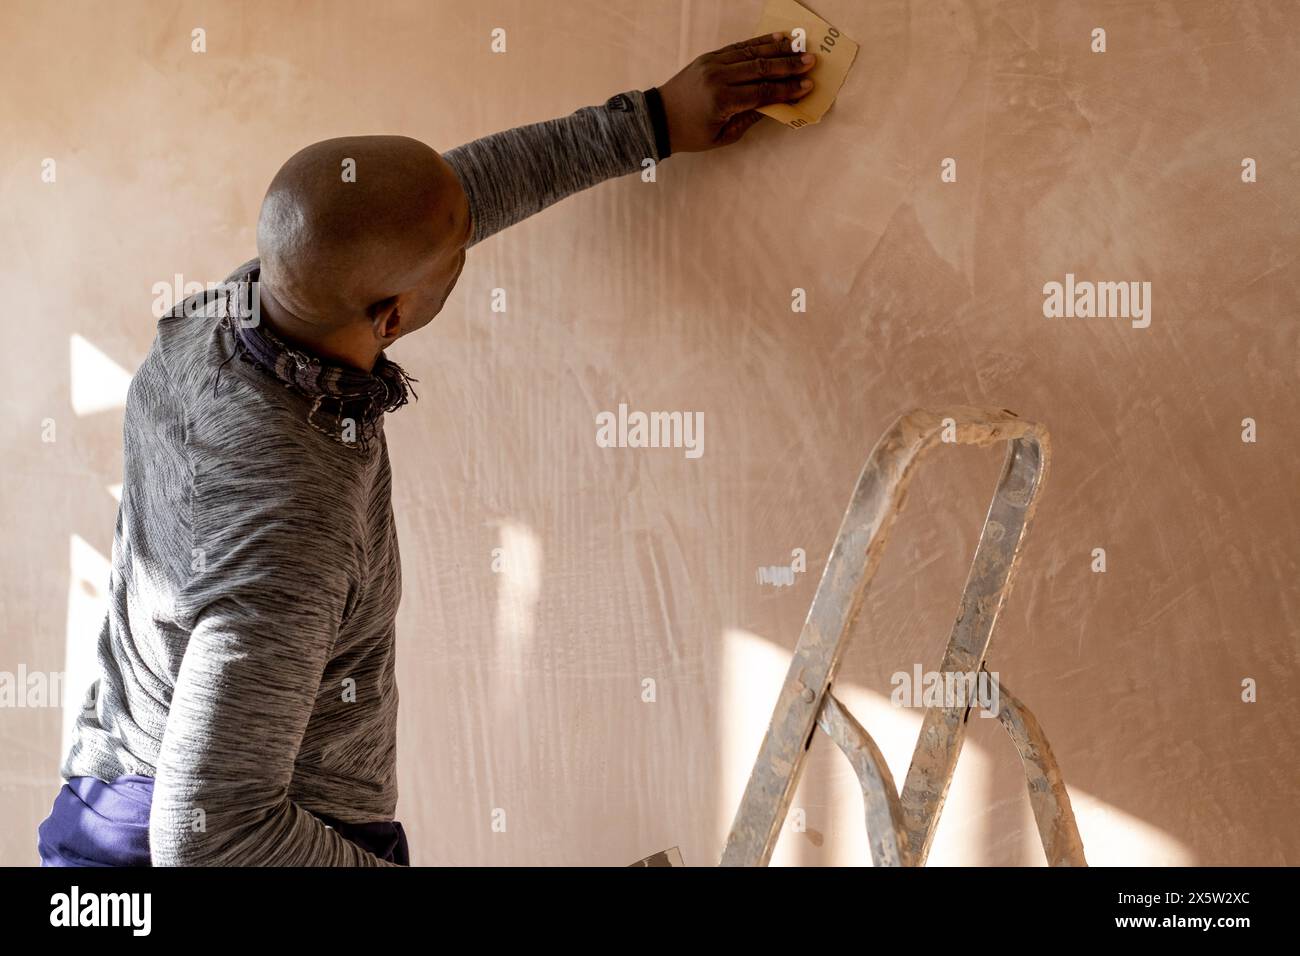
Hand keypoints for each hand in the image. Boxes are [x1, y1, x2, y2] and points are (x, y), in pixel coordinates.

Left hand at [656, 33, 815, 151]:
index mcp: (722, 101)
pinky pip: (739, 47)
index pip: (762, 92)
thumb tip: (776, 105)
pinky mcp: (710, 57)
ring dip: (778, 49)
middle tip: (811, 62)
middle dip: (788, 65)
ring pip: (751, 53)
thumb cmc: (690, 134)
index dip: (787, 89)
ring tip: (800, 46)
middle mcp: (719, 77)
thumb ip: (749, 119)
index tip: (807, 86)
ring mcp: (713, 63)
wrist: (658, 117)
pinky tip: (777, 38)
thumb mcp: (722, 137)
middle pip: (761, 68)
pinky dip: (759, 42)